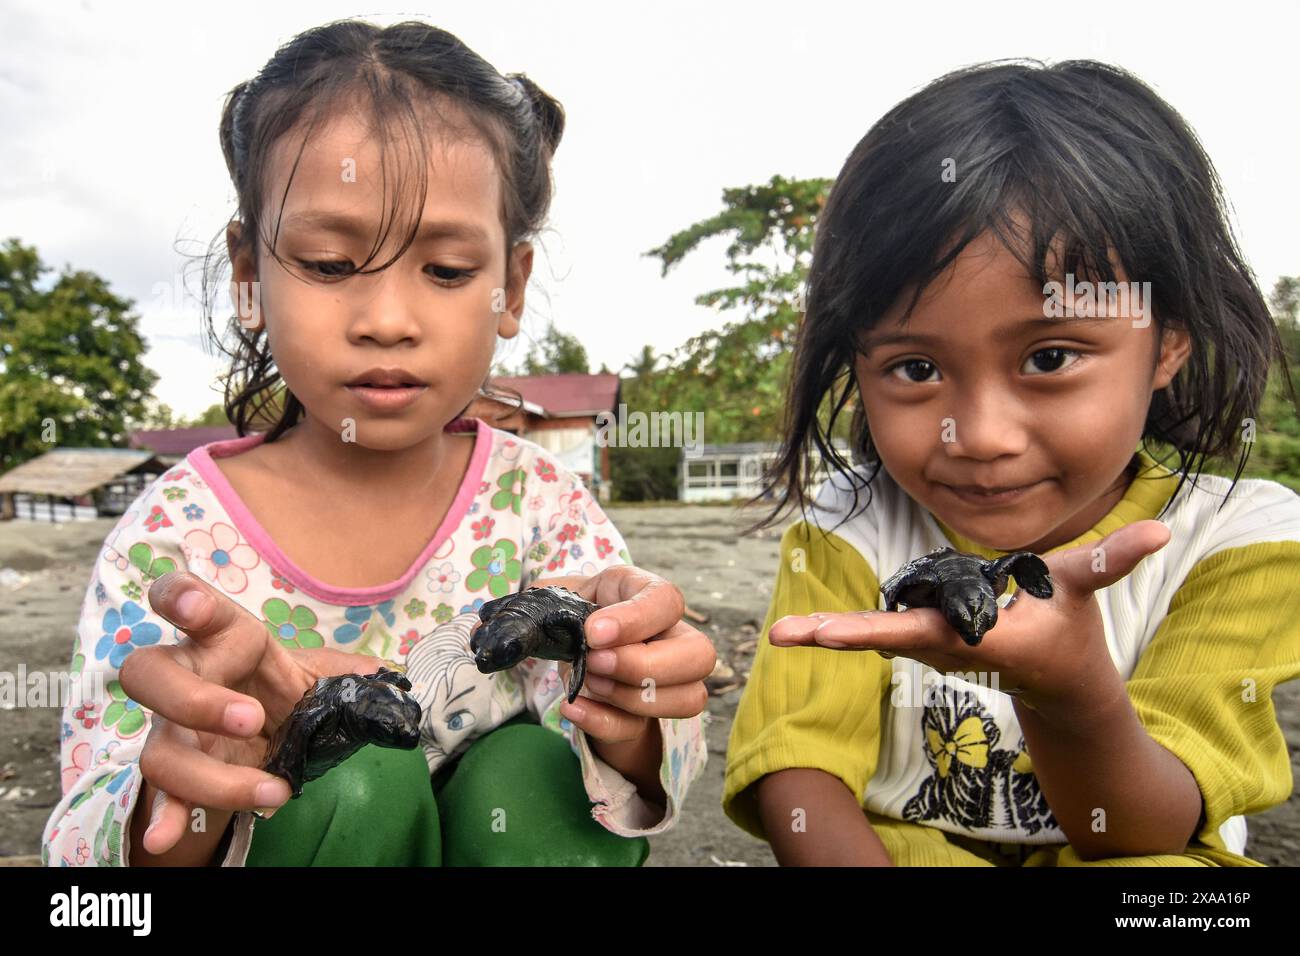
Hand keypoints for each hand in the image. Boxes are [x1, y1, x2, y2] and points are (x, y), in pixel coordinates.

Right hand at [121, 570, 385, 854]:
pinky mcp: (178, 772)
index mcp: (226, 638)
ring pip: (163, 749)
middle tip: (251, 718)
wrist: (268, 734)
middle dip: (194, 698)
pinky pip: (162, 796)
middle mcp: (187, 677)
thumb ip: (346, 672)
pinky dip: (164, 817)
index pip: (192, 604)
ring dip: (213, 777)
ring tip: (274, 791)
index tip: (192, 606)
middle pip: (150, 674)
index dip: (182, 596)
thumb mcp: (319, 676)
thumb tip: (382, 676)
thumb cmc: (284, 689)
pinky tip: (165, 838)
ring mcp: (174, 728)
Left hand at [504, 566, 713, 753]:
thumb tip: (493, 629)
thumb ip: (535, 604)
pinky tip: (572, 709)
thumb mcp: (555, 597)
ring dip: (633, 697)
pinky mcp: (645, 714)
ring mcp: (667, 679)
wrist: (572, 648)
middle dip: (646, 666)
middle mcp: (671, 635)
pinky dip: (605, 723)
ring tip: (588, 683)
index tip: (594, 634)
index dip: (637, 619)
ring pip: (690, 698)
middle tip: (595, 663)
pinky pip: (641, 728)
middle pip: (701, 655)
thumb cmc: (572, 614)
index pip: (668, 601)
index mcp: (646, 593)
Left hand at [768, 520, 1170, 717]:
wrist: (1062, 686)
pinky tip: (810, 628)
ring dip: (829, 633)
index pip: (917, 629)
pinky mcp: (927, 640)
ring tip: (781, 633)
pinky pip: (883, 630)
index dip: (871, 628)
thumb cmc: (1072, 635)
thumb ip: (1113, 560)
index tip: (827, 635)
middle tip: (778, 635)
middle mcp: (944, 645)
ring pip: (875, 635)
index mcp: (974, 635)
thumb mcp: (1087, 592)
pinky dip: (848, 629)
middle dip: (829, 637)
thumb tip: (1160, 531)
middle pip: (879, 636)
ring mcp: (931, 647)